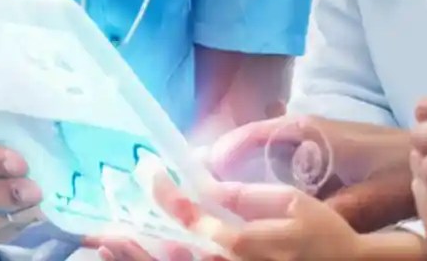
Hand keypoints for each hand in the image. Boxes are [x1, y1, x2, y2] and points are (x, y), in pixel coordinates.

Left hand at [128, 173, 363, 260]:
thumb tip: (207, 183)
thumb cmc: (322, 233)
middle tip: (104, 226)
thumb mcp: (292, 203)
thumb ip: (247, 195)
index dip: (171, 199)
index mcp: (252, 245)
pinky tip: (142, 254)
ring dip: (140, 260)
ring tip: (108, 243)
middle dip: (136, 244)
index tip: (152, 174)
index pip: (199, 222)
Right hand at [207, 115, 413, 231]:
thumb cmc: (397, 172)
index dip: (226, 150)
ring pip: (264, 153)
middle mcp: (306, 130)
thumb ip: (331, 213)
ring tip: (212, 191)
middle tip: (195, 185)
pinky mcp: (319, 155)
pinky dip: (262, 174)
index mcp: (311, 132)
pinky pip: (280, 160)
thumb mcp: (366, 199)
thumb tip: (298, 232)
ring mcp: (312, 141)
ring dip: (240, 169)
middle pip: (252, 142)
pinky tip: (250, 197)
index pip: (256, 134)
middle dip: (224, 161)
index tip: (202, 169)